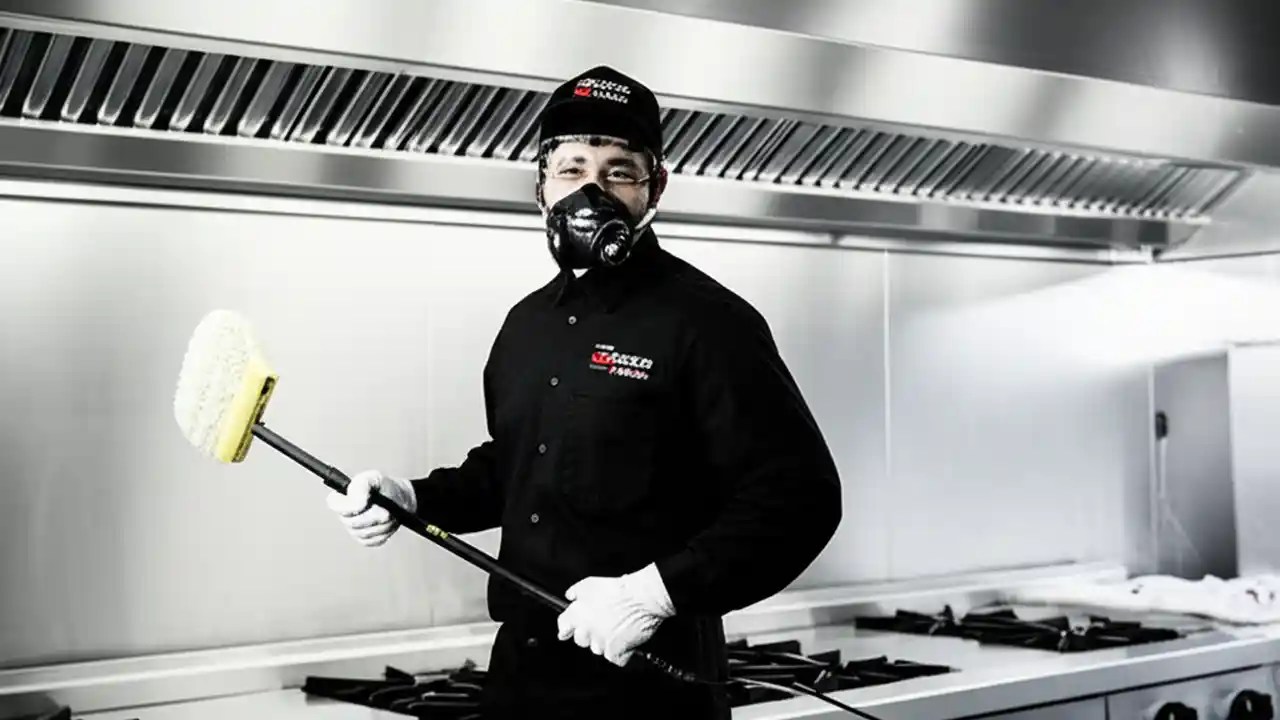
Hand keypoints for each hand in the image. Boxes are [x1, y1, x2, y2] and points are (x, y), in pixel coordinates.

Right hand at [325, 469, 417, 546]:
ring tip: (389, 513)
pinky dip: (385, 532)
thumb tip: (356, 501)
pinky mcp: (366, 540)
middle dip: (373, 514)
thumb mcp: (374, 478)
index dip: (349, 505)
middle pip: (353, 522)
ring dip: (381, 524)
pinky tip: (389, 523)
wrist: (400, 500)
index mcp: (342, 498)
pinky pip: (373, 540)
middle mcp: (344, 515)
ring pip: (365, 533)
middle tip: (386, 507)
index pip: (334, 504)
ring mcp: (354, 530)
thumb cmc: (384, 487)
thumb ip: (361, 485)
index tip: (366, 501)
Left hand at [556, 563, 674, 666]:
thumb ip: (575, 592)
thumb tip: (569, 597)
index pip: (563, 626)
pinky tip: (625, 640)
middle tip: (602, 624)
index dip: (567, 627)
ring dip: (604, 642)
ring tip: (617, 628)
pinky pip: (614, 658)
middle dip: (588, 633)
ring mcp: (600, 643)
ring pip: (597, 649)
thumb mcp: (590, 583)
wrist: (643, 598)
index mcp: (577, 615)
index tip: (567, 630)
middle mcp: (586, 631)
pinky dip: (620, 652)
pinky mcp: (615, 652)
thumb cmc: (620, 589)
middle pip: (580, 640)